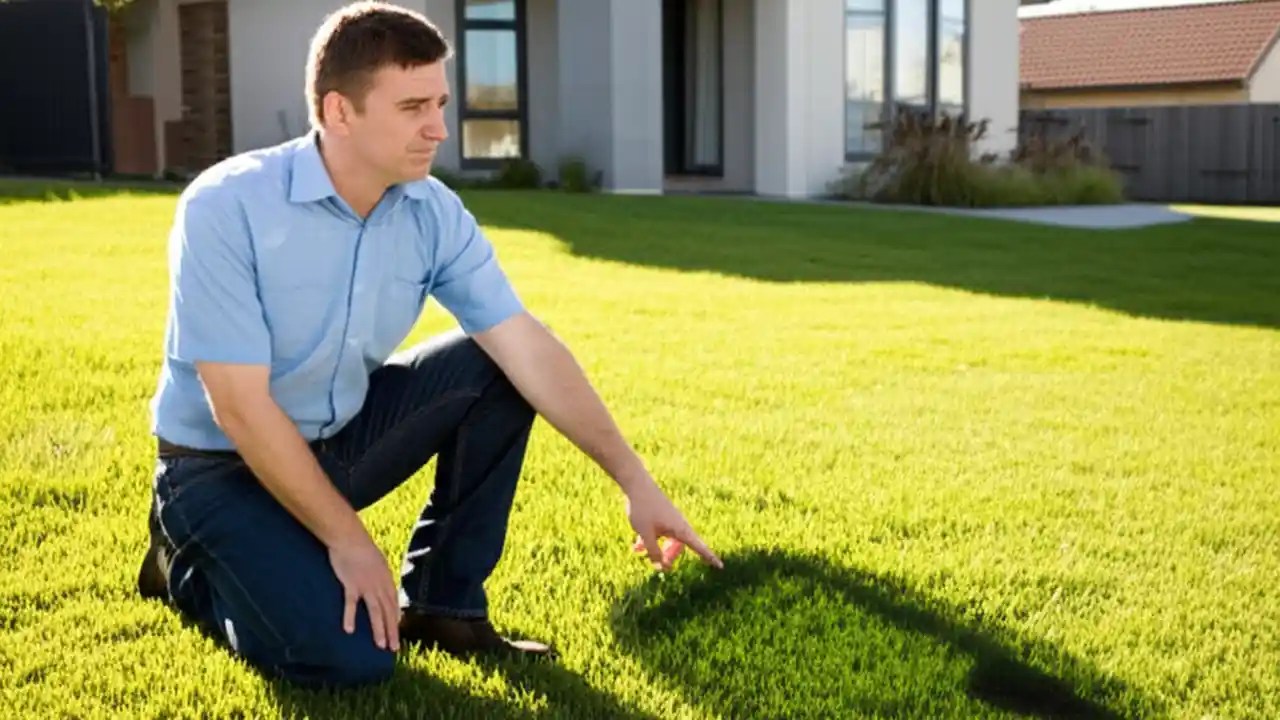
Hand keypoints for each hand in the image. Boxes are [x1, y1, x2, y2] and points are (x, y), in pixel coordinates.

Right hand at [328, 534, 399, 651]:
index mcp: (386, 579)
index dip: (395, 618)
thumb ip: (380, 575)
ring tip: (381, 645)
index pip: (393, 603)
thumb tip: (382, 586)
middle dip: (392, 631)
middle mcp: (380, 585)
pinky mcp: (351, 585)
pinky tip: (349, 630)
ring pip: (376, 611)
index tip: (397, 631)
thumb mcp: (377, 561)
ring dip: (379, 629)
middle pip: (388, 611)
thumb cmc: (361, 548)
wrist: (349, 536)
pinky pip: (351, 604)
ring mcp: (366, 586)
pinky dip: (350, 617)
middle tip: (394, 648)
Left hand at [624, 474, 722, 571]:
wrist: (637, 484)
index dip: (709, 557)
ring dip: (657, 548)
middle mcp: (678, 525)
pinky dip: (651, 539)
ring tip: (639, 551)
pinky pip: (660, 533)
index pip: (699, 547)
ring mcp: (669, 520)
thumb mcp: (646, 534)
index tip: (720, 566)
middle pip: (679, 547)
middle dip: (669, 557)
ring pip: (668, 540)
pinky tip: (636, 546)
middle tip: (658, 564)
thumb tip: (660, 565)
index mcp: (680, 529)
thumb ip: (653, 551)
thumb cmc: (643, 508)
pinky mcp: (661, 516)